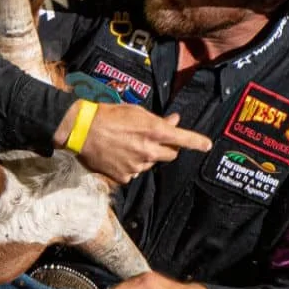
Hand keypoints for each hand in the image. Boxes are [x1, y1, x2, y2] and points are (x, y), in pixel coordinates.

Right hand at [55, 101, 210, 184]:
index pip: (183, 139)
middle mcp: (148, 151)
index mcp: (154, 131)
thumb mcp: (136, 111)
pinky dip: (129, 166)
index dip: (198, 142)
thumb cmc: (108, 115)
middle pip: (170, 155)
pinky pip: (134, 173)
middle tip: (151, 139)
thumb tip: (174, 121)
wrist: (80, 130)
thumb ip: (158, 120)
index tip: (207, 146)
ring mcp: (136, 166)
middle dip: (166, 148)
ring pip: (150, 164)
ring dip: (145, 156)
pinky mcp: (124, 176)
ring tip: (125, 144)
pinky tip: (117, 155)